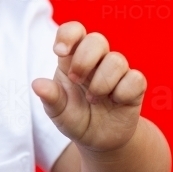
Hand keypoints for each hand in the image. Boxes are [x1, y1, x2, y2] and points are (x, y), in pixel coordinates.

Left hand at [31, 22, 146, 152]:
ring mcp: (117, 72)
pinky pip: (135, 79)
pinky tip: (115, 102)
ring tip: (93, 99)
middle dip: (84, 60)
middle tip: (76, 80)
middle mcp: (96, 61)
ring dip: (102, 83)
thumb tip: (37, 85)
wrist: (100, 140)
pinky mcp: (134, 86)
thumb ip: (50, 98)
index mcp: (72, 59)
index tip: (60, 52)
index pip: (74, 30)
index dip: (68, 35)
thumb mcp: (58, 112)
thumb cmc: (75, 119)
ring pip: (117, 60)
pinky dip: (122, 93)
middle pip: (97, 40)